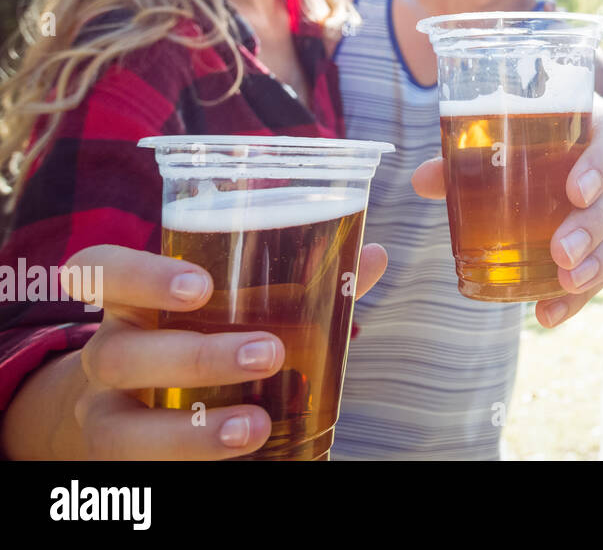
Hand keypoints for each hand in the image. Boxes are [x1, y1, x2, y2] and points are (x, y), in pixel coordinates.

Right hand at [1, 242, 386, 459]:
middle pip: (123, 354)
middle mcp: (109, 356)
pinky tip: (239, 464)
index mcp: (134, 303)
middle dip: (196, 357)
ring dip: (191, 434)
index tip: (199, 286)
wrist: (128, 407)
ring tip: (254, 428)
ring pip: (123, 430)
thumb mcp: (229, 309)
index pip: (101, 271)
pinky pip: (139, 474)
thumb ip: (299, 283)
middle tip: (268, 353)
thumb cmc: (196, 338)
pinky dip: (188, 469)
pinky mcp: (121, 464)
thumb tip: (374, 255)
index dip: (138, 274)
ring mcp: (107, 415)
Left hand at [412, 97, 602, 328]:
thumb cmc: (532, 141)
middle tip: (562, 252)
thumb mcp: (506, 142)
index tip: (574, 193)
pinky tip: (552, 313)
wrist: (561, 154)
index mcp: (601, 124)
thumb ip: (468, 158)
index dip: (602, 163)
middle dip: (598, 225)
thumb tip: (423, 179)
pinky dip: (586, 294)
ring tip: (567, 283)